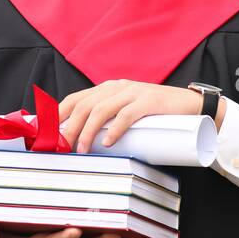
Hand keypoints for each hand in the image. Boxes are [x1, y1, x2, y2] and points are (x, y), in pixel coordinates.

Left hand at [57, 78, 221, 152]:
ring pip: (101, 110)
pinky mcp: (149, 101)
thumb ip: (108, 123)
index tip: (47, 135)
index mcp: (107, 89)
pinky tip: (109, 142)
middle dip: (68, 128)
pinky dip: (115, 129)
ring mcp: (133, 93)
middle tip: (62, 148)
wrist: (191, 107)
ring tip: (83, 149)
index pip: (75, 99)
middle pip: (84, 106)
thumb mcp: (126, 114)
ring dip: (88, 131)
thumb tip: (83, 146)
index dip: (58, 116)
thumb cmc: (154, 115)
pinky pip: (127, 114)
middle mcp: (117, 87)